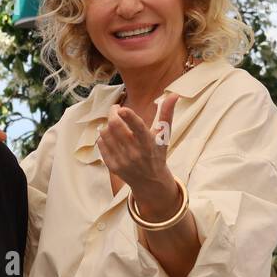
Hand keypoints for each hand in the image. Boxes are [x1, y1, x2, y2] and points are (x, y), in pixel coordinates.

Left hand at [96, 92, 181, 215]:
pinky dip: (104, 136)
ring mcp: (122, 160)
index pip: (138, 128)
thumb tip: (174, 94)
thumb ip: (167, 114)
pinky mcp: (113, 166)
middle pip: (116, 126)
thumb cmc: (158, 153)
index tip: (122, 108)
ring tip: (115, 123)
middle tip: (116, 109)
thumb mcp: (165, 136)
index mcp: (149, 143)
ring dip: (108, 124)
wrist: (150, 182)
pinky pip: (101, 144)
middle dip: (113, 113)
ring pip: (106, 133)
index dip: (129, 117)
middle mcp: (135, 153)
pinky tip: (111, 136)